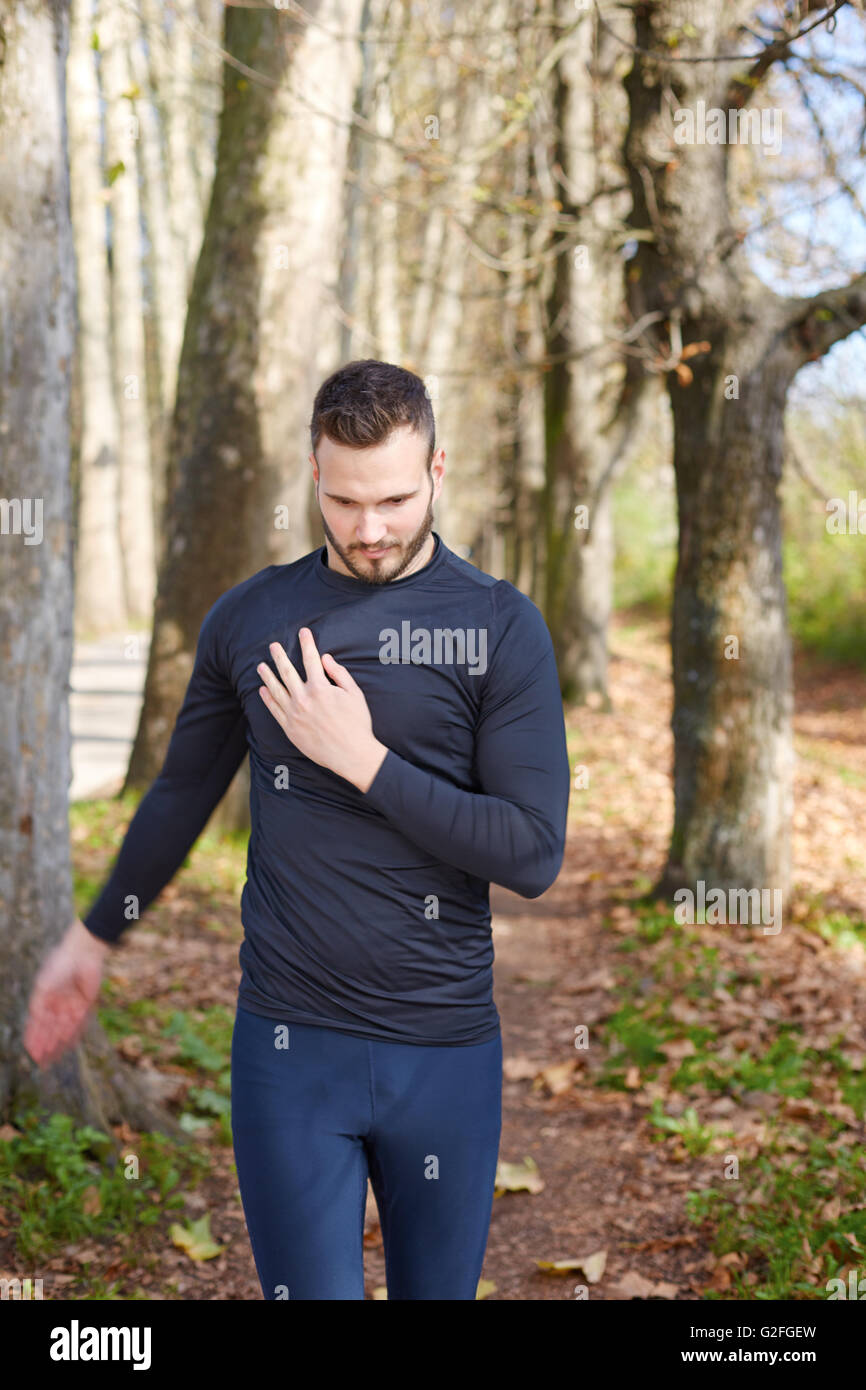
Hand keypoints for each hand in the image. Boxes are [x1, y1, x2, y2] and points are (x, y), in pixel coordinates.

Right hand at [24, 917, 109, 1066]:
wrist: (82, 953)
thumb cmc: (59, 966)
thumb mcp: (44, 986)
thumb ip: (39, 1005)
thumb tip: (35, 1023)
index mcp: (45, 999)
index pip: (38, 1023)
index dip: (34, 1038)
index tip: (31, 1052)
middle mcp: (58, 1004)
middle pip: (50, 1029)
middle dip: (45, 1045)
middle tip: (40, 1061)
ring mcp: (71, 1005)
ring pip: (63, 1030)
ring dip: (56, 1044)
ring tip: (51, 1058)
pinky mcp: (86, 1004)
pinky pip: (79, 1024)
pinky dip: (73, 1035)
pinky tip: (67, 1046)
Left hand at [257, 628, 387, 791]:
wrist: (352, 754)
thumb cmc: (357, 723)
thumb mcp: (354, 694)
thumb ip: (339, 674)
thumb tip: (325, 658)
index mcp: (321, 688)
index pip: (311, 659)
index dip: (307, 643)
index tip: (303, 632)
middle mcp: (303, 699)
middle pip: (287, 672)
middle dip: (279, 656)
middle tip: (273, 646)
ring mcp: (294, 715)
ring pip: (276, 690)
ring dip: (267, 676)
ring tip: (260, 666)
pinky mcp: (290, 729)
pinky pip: (274, 710)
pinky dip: (267, 699)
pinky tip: (262, 690)